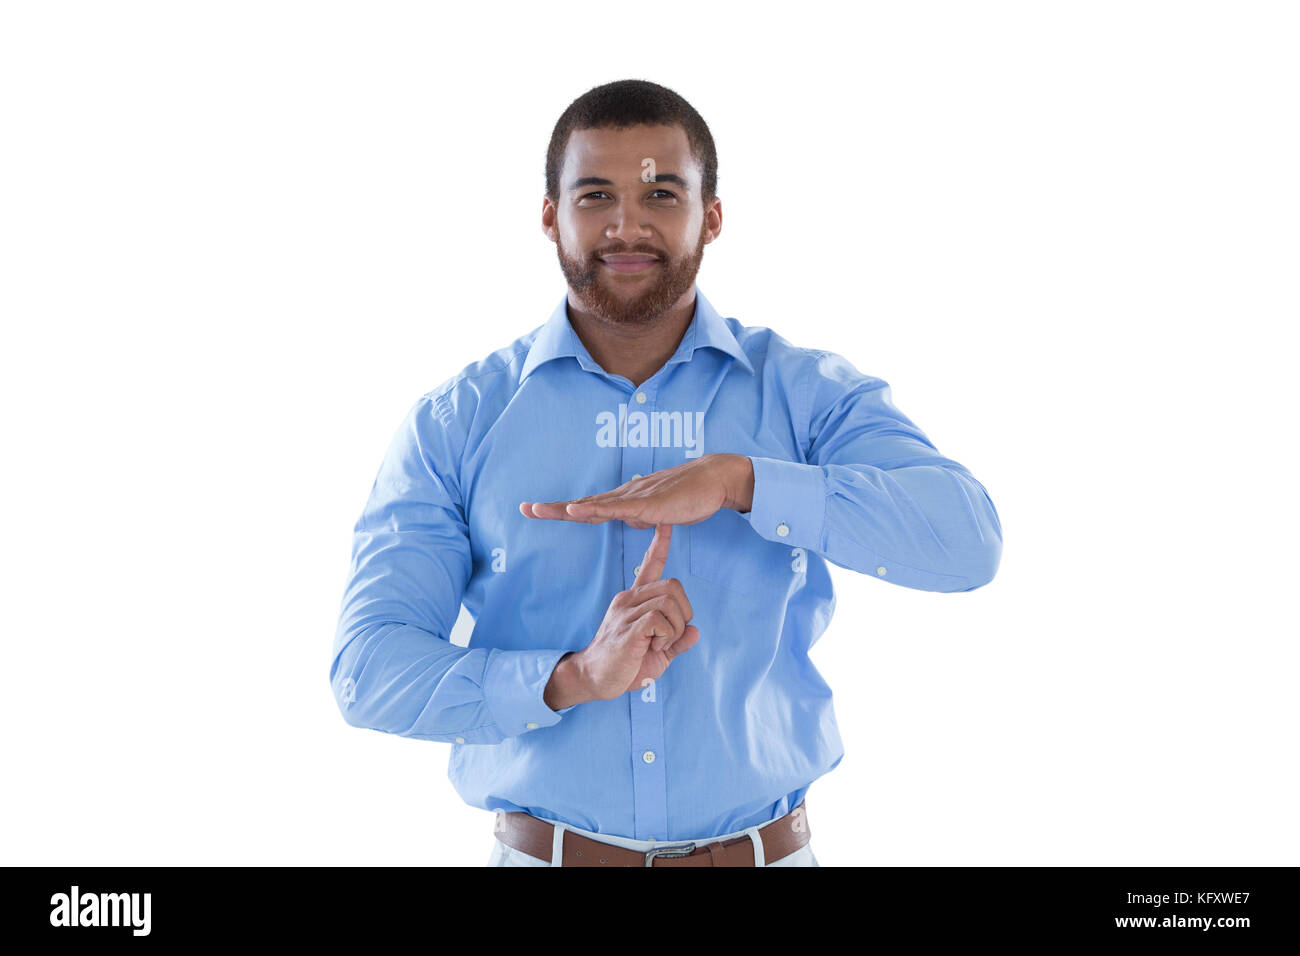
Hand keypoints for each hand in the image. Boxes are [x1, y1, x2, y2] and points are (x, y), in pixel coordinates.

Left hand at [520, 453, 753, 527]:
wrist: (714, 479)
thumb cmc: (688, 495)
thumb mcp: (658, 512)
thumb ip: (641, 515)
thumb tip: (629, 520)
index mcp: (624, 501)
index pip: (587, 507)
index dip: (562, 509)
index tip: (536, 510)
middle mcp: (624, 496)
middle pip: (582, 504)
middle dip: (553, 508)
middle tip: (525, 508)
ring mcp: (635, 498)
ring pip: (594, 505)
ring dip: (565, 508)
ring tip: (539, 509)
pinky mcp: (648, 503)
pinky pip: (617, 508)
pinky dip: (594, 509)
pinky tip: (577, 509)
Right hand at [554, 524, 699, 703]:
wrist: (593, 680)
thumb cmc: (624, 665)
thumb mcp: (658, 653)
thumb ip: (676, 641)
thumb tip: (695, 631)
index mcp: (634, 600)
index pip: (649, 564)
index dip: (660, 544)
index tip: (665, 522)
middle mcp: (629, 600)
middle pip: (673, 585)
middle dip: (684, 612)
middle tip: (672, 635)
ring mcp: (626, 612)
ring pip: (669, 601)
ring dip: (675, 627)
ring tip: (661, 644)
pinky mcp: (628, 628)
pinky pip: (659, 619)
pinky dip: (667, 636)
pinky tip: (654, 647)